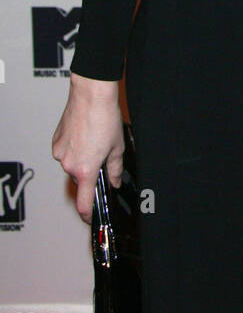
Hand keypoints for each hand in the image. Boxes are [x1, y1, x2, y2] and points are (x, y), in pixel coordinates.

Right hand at [51, 74, 123, 223]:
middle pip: (80, 180)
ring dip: (82, 160)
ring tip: (94, 141)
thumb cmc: (104, 118)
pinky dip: (74, 150)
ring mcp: (60, 153)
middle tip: (102, 158)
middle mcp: (69, 165)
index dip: (88, 214)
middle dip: (90, 174)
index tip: (91, 217)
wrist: (91, 95)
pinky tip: (84, 136)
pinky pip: (65, 153)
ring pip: (72, 166)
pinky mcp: (55, 142)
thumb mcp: (117, 147)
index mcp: (85, 170)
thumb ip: (115, 169)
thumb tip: (114, 181)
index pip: (83, 203)